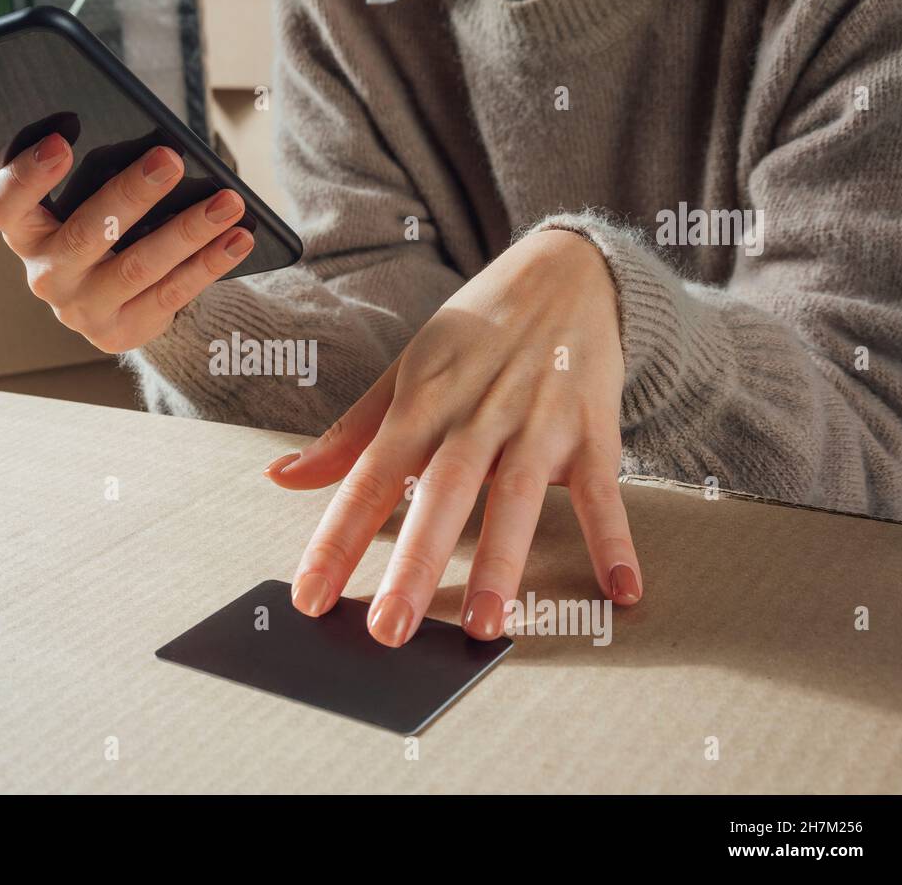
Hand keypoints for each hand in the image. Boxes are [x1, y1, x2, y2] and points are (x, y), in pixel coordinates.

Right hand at [0, 134, 254, 351]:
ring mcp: (82, 309)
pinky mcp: (121, 332)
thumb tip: (151, 144)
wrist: (117, 301)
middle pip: (85, 234)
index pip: (3, 205)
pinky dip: (208, 263)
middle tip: (170, 159)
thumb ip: (97, 176)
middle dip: (131, 194)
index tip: (60, 144)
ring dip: (188, 230)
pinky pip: (171, 294)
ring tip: (229, 202)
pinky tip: (238, 238)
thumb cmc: (102, 226)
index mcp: (25, 231)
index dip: (26, 177)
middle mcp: (46, 274)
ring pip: (138, 266)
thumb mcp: (86, 202)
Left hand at [267, 229, 641, 644]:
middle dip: (415, 563)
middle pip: (441, 492)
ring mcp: (537, 420)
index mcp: (421, 402)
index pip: (367, 477)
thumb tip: (281, 478)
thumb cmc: (473, 333)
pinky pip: (603, 488)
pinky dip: (613, 537)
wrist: (562, 271)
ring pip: (517, 494)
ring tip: (487, 628)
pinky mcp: (592, 426)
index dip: (336, 538)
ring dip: (503, 561)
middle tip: (390, 630)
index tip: (308, 597)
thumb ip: (348, 434)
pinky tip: (620, 590)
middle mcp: (476, 413)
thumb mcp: (405, 371)